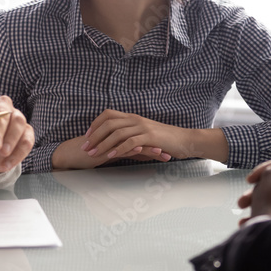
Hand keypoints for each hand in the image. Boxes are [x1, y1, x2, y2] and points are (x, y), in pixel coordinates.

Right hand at [51, 134, 162, 169]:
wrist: (71, 154)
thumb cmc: (89, 154)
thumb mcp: (110, 153)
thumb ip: (124, 152)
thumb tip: (140, 154)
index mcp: (119, 136)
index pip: (140, 138)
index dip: (154, 143)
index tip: (168, 149)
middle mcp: (116, 136)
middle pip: (140, 139)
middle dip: (156, 145)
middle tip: (171, 152)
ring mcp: (110, 141)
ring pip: (132, 142)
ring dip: (148, 147)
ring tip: (162, 153)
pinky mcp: (104, 147)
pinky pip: (118, 147)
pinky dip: (130, 148)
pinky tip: (140, 150)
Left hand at [83, 109, 223, 162]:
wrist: (185, 140)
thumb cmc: (164, 140)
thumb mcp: (144, 134)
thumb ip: (130, 135)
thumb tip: (115, 141)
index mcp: (133, 117)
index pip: (108, 114)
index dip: (95, 124)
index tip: (86, 135)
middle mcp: (135, 119)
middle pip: (108, 123)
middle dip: (94, 136)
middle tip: (84, 147)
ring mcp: (142, 127)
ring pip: (116, 133)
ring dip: (102, 144)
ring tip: (93, 154)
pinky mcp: (149, 137)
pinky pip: (130, 142)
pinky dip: (118, 149)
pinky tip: (110, 156)